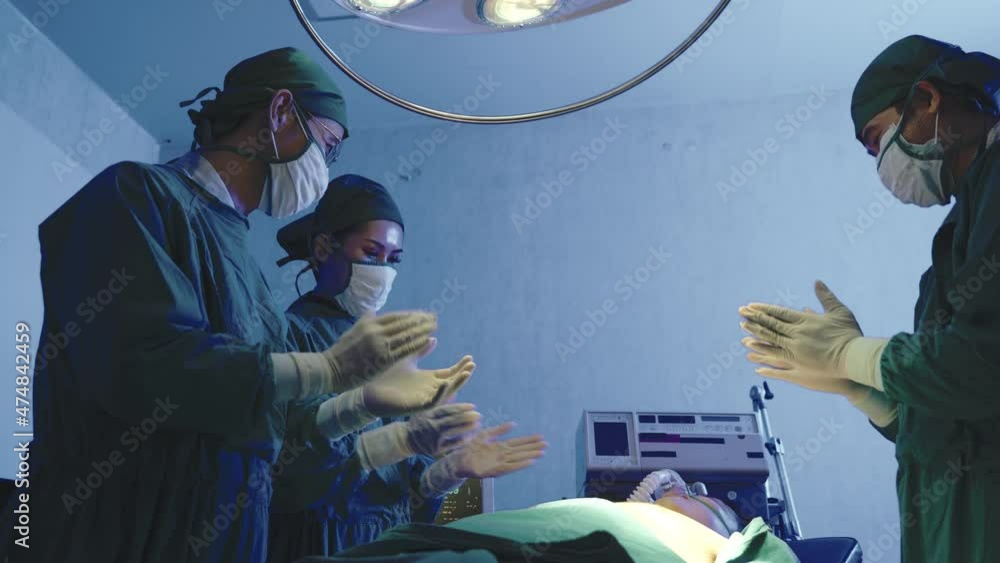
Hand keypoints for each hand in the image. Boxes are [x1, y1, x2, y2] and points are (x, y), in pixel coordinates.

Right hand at [322, 311, 436, 389]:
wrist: (330, 370)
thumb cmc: (340, 353)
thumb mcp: (352, 331)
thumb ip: (365, 321)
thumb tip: (372, 310)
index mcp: (369, 323)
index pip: (395, 316)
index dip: (410, 315)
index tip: (422, 314)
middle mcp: (376, 331)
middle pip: (404, 323)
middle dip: (420, 320)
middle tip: (434, 317)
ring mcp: (380, 345)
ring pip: (406, 334)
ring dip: (422, 330)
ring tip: (434, 326)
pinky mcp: (383, 359)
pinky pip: (405, 349)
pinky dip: (417, 343)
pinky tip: (427, 340)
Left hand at [363, 343, 475, 417]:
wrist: (368, 390)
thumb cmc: (386, 376)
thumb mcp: (406, 359)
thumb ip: (419, 350)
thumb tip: (432, 338)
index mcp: (427, 379)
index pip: (449, 374)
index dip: (460, 367)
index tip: (469, 357)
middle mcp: (428, 389)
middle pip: (451, 383)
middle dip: (463, 374)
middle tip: (472, 364)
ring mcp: (422, 398)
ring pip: (445, 393)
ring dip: (457, 384)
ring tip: (466, 373)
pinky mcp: (414, 406)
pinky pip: (431, 402)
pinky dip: (440, 394)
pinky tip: (445, 383)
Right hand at [406, 402, 481, 456]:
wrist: (406, 439)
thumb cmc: (420, 420)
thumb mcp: (427, 408)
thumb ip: (440, 399)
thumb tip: (451, 385)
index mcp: (430, 414)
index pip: (447, 410)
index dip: (461, 408)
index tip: (473, 406)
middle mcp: (431, 425)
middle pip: (451, 420)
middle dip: (466, 417)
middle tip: (479, 415)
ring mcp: (433, 438)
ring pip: (452, 432)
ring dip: (466, 428)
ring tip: (478, 424)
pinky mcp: (435, 449)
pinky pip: (450, 445)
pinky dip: (461, 441)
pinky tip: (470, 437)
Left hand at [446, 422, 546, 478]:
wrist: (457, 460)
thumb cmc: (470, 448)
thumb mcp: (485, 435)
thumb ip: (499, 430)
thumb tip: (514, 424)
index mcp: (500, 447)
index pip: (517, 443)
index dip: (529, 440)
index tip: (541, 437)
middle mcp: (501, 455)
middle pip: (520, 451)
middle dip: (533, 448)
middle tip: (546, 445)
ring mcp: (498, 463)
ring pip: (517, 459)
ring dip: (529, 456)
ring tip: (541, 453)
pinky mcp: (493, 470)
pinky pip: (509, 467)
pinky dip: (519, 465)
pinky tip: (528, 462)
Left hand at [739, 281, 861, 384]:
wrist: (856, 359)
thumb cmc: (850, 335)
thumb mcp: (839, 312)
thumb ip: (825, 297)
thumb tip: (817, 281)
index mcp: (805, 321)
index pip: (778, 313)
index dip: (763, 310)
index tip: (750, 307)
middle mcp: (797, 336)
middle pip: (771, 327)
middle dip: (754, 321)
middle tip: (740, 315)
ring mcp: (796, 353)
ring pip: (771, 344)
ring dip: (756, 339)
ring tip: (743, 336)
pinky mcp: (799, 368)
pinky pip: (778, 364)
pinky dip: (765, 362)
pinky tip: (754, 362)